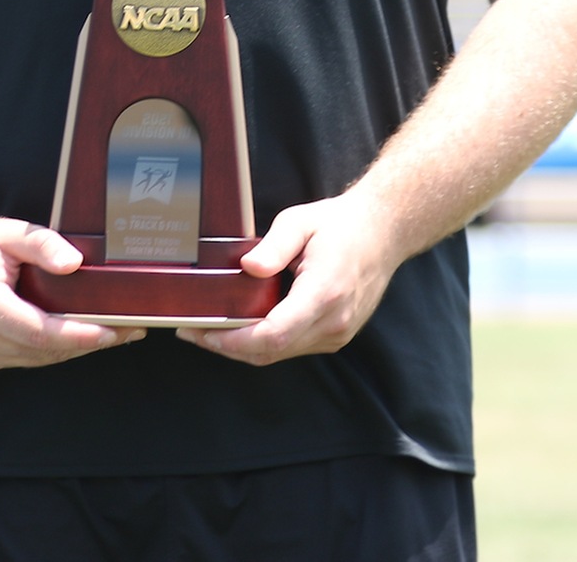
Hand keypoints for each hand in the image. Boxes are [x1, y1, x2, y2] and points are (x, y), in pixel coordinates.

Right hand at [0, 215, 144, 369]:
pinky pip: (28, 358)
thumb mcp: (11, 233)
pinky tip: (83, 336)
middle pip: (44, 350)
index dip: (78, 336)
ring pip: (39, 358)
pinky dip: (57, 349)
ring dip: (77, 349)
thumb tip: (74, 264)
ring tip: (117, 333)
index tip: (112, 332)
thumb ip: (44, 245)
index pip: (39, 332)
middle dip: (89, 343)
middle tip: (130, 331)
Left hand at [179, 193, 402, 365]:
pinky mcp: (336, 335)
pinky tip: (242, 327)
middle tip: (192, 333)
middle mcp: (333, 321)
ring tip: (209, 331)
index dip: (234, 340)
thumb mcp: (301, 221)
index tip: (202, 332)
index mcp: (323, 293)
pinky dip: (264, 343)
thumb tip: (248, 268)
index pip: (273, 334)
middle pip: (270, 351)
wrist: (384, 232)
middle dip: (227, 347)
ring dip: (243, 348)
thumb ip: (273, 246)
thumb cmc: (341, 224)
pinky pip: (293, 347)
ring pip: (280, 354)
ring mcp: (338, 333)